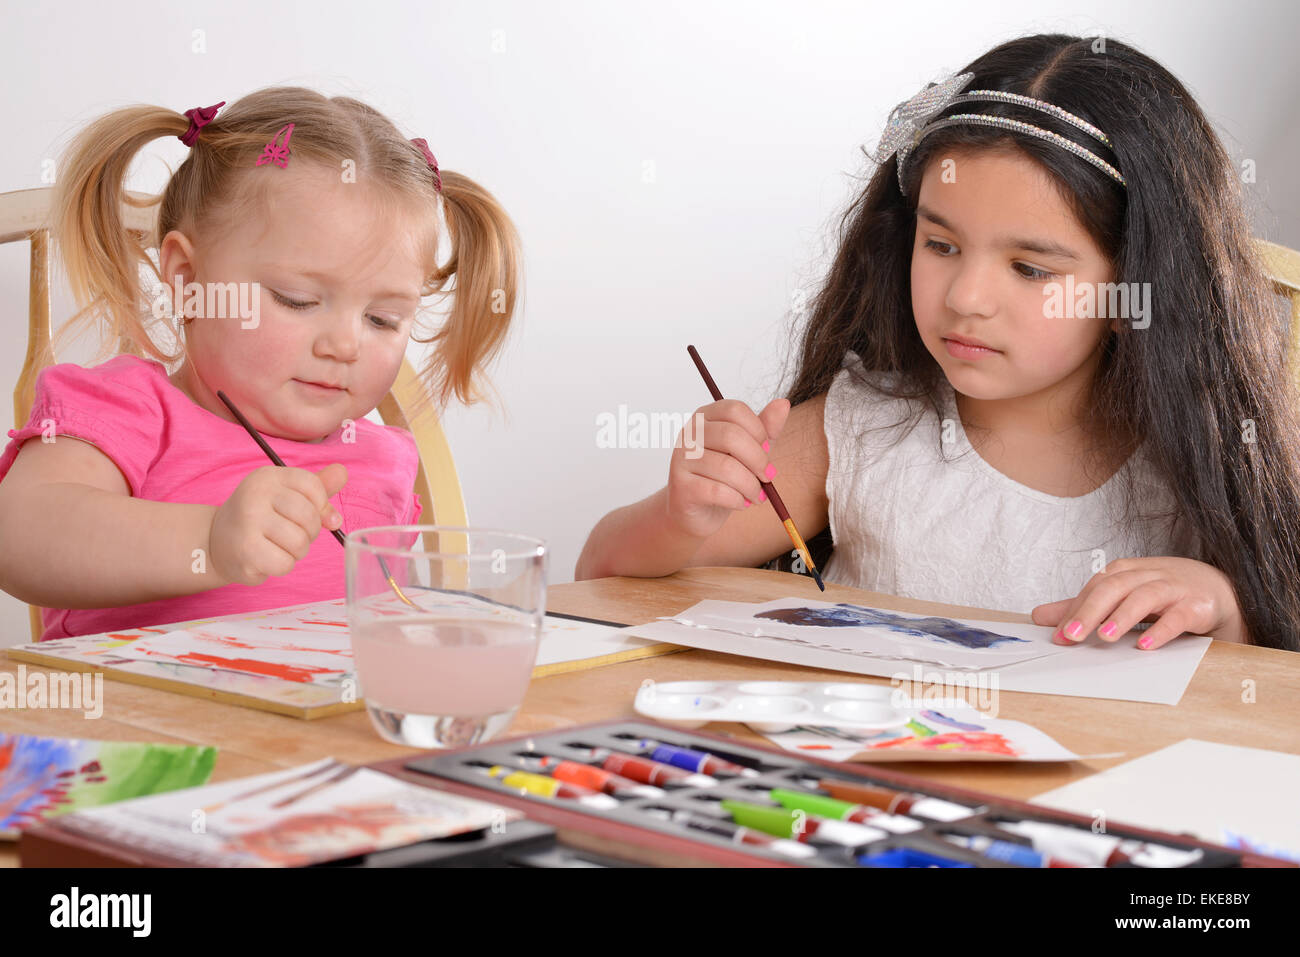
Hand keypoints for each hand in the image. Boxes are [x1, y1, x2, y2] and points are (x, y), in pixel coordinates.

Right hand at [210, 463, 347, 585]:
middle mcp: (256, 495)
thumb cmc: (260, 517)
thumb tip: (342, 473)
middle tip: (291, 533)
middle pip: (309, 517)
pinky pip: (285, 564)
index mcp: (268, 477)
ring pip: (300, 543)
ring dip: (296, 551)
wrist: (216, 541)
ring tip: (278, 545)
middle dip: (309, 532)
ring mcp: (248, 522)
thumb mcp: (286, 494)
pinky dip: (282, 565)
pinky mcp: (245, 551)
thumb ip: (317, 486)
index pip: (313, 486)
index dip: (320, 505)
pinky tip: (266, 558)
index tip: (307, 512)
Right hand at [664, 397, 789, 539]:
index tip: (767, 449)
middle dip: (758, 460)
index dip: (758, 430)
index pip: (734, 410)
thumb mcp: (750, 450)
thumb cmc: (725, 477)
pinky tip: (741, 503)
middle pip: (731, 436)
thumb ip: (766, 428)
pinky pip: (717, 491)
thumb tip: (783, 403)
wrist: (698, 512)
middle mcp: (689, 434)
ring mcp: (681, 459)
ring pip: (726, 467)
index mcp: (705, 417)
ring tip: (757, 496)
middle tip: (768, 477)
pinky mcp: (681, 486)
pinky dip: (737, 500)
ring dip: (750, 486)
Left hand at [1031, 556, 1246, 649]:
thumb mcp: (1121, 596)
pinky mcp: (1197, 605)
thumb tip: (1041, 617)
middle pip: (1114, 588)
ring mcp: (1173, 588)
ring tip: (1105, 637)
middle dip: (1090, 611)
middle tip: (1072, 636)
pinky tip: (1146, 646)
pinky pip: (1178, 616)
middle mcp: (1147, 575)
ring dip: (1123, 617)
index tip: (1057, 635)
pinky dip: (1162, 630)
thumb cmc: (1164, 592)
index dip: (1075, 610)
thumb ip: (1084, 607)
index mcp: (1125, 572)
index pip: (1094, 588)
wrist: (1220, 590)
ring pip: (1144, 597)